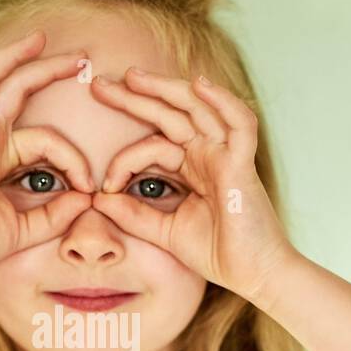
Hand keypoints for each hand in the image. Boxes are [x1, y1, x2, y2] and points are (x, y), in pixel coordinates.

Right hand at [0, 30, 95, 282]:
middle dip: (49, 69)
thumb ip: (56, 214)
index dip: (75, 160)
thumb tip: (87, 198)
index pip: (48, 139)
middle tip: (82, 57)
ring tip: (39, 38)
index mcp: (1, 154)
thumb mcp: (26, 228)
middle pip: (19, 88)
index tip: (90, 188)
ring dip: (13, 55)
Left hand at [88, 68, 296, 303]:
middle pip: (170, 113)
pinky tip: (199, 84)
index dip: (124, 159)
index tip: (102, 186)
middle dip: (136, 96)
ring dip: (166, 88)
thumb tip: (97, 199)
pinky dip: (223, 101)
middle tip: (100, 84)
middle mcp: (208, 154)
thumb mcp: (163, 231)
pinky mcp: (242, 164)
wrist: (253, 275)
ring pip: (197, 108)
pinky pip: (239, 123)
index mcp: (192, 167)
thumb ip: (132, 214)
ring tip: (132, 76)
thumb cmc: (216, 253)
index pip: (153, 144)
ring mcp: (226, 155)